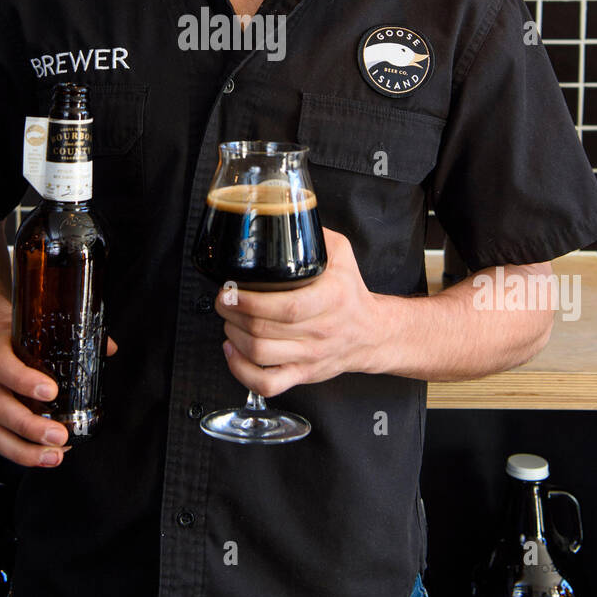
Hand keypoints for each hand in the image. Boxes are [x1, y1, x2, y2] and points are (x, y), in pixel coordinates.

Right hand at [0, 301, 117, 467]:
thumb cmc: (6, 326)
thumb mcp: (30, 321)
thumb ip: (69, 332)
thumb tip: (108, 347)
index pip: (0, 363)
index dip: (22, 380)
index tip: (51, 392)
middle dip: (28, 426)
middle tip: (58, 436)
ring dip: (21, 449)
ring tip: (52, 456)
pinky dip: (15, 451)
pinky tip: (40, 456)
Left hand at [216, 227, 377, 396]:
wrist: (373, 333)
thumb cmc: (351, 293)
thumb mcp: (341, 254)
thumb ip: (313, 235)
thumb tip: (283, 212)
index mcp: (330, 300)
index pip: (286, 308)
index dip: (250, 302)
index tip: (229, 291)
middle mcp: (319, 332)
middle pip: (264, 331)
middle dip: (232, 315)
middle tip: (223, 301)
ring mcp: (310, 357)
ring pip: (261, 356)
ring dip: (234, 337)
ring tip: (228, 321)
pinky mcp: (302, 375)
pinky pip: (267, 384)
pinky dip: (242, 371)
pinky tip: (233, 352)